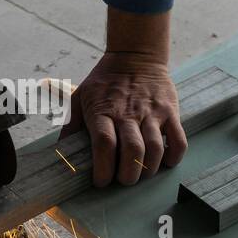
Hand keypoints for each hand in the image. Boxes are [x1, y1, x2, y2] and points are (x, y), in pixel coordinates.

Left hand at [63, 9, 186, 186]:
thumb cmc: (104, 82)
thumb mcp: (79, 98)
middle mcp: (128, 113)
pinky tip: (165, 162)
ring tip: (140, 174)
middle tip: (123, 180)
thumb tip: (59, 154)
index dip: (103, 168)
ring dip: (148, 169)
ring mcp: (152, 113)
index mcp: (103, 111)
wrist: (135, 56)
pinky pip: (178, 140)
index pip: (104, 144)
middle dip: (128, 175)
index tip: (101, 181)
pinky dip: (173, 157)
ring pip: (155, 149)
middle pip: (132, 150)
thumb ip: (69, 125)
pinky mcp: (170, 112)